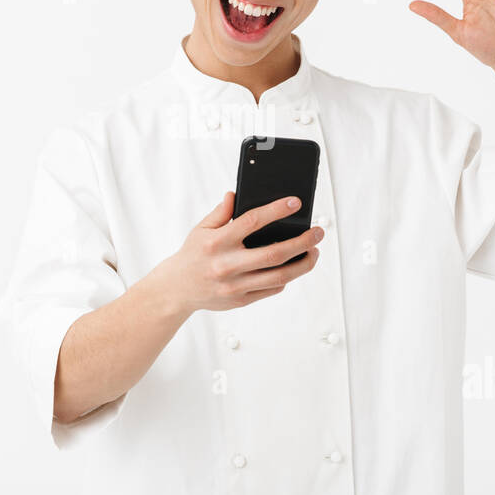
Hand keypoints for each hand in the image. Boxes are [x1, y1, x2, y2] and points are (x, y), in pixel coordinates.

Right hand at [151, 191, 323, 315]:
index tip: (296, 202)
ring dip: (303, 263)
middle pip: (274, 253)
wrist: (176, 290)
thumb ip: (221, 212)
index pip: (252, 221)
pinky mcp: (240, 300)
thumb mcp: (201, 229)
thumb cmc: (193, 254)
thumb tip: (236, 194)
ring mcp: (235, 286)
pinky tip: (294, 267)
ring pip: (279, 276)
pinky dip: (286, 278)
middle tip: (318, 232)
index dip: (276, 210)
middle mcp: (228, 265)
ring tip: (315, 252)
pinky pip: (271, 289)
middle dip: (302, 242)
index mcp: (218, 242)